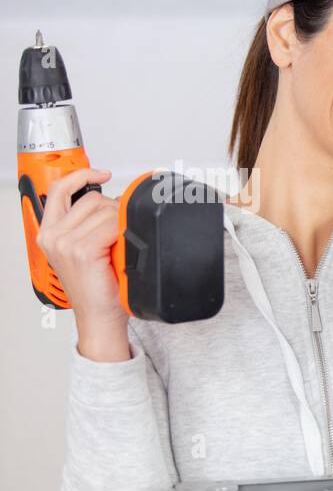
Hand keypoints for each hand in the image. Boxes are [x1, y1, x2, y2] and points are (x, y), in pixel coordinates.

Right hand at [35, 167, 130, 360]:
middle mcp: (52, 235)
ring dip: (121, 223)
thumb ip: (90, 224)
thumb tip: (114, 200)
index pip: (63, 188)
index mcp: (49, 232)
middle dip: (114, 210)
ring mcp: (64, 242)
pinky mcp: (81, 250)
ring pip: (105, 210)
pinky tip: (122, 247)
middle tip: (120, 233)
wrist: (101, 316)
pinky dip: (124, 232)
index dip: (84, 176)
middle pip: (93, 199)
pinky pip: (112, 225)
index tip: (103, 173)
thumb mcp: (88, 249)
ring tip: (120, 245)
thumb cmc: (99, 287)